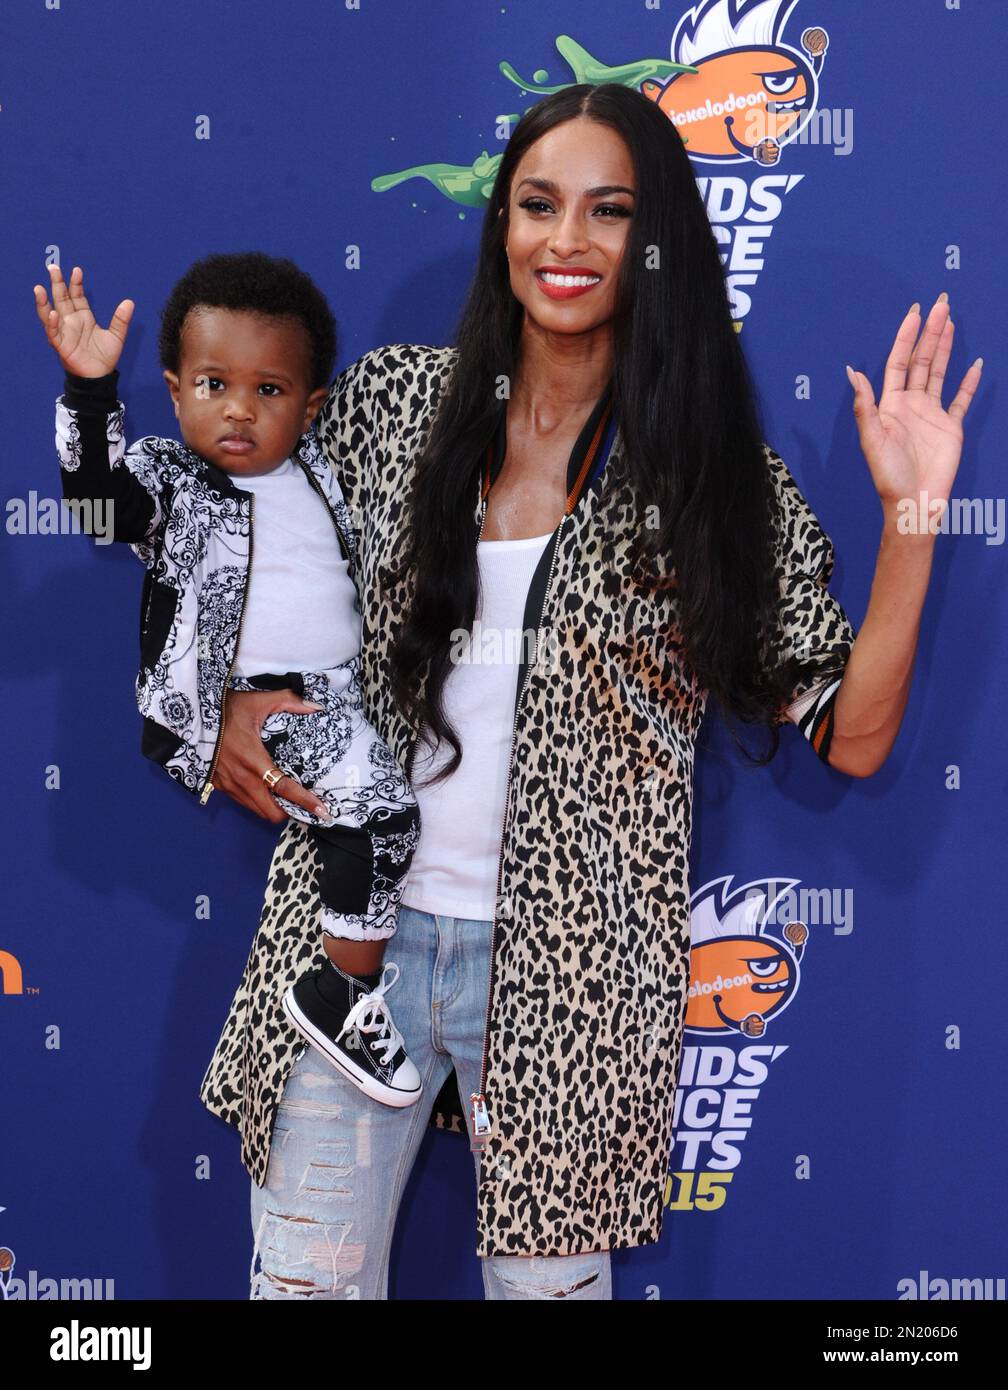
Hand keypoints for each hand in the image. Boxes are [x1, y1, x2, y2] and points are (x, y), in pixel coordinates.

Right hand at [33, 263, 133, 377]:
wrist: (100, 377)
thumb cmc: (105, 357)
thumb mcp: (117, 336)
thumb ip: (121, 320)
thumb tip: (130, 302)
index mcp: (83, 317)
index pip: (76, 296)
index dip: (75, 283)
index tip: (77, 270)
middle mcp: (71, 321)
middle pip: (61, 299)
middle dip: (57, 284)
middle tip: (53, 268)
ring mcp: (64, 333)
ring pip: (50, 314)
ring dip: (43, 302)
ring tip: (39, 288)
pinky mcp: (61, 346)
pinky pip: (53, 333)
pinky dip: (51, 324)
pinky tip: (52, 313)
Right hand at [210, 688, 330, 822]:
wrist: (191, 716)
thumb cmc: (226, 709)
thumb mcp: (258, 701)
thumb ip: (289, 701)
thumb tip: (316, 706)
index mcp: (253, 759)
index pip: (284, 788)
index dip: (305, 802)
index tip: (322, 812)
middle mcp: (241, 778)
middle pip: (271, 812)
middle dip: (290, 812)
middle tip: (304, 805)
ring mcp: (229, 785)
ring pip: (257, 811)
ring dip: (273, 808)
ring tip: (287, 800)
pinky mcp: (219, 786)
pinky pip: (243, 803)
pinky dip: (257, 802)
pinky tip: (265, 791)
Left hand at [846, 293, 982, 518]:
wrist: (914, 503)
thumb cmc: (889, 476)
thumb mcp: (872, 440)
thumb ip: (865, 406)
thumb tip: (852, 372)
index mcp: (890, 405)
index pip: (899, 362)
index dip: (906, 337)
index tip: (915, 312)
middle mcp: (911, 405)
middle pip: (922, 360)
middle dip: (930, 332)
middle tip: (941, 304)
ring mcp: (932, 415)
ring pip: (940, 373)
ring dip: (945, 348)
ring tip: (951, 322)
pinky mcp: (950, 428)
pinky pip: (961, 400)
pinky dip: (968, 383)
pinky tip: (975, 364)